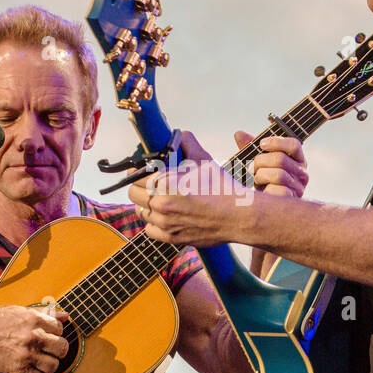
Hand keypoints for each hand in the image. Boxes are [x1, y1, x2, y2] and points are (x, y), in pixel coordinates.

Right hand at [0, 304, 68, 372]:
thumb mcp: (20, 311)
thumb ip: (43, 313)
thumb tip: (64, 315)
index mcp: (34, 320)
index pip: (60, 328)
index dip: (56, 331)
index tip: (50, 334)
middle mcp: (32, 337)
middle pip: (62, 347)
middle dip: (60, 348)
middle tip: (53, 349)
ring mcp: (26, 354)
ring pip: (54, 364)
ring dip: (52, 364)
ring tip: (46, 361)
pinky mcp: (18, 369)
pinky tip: (41, 372)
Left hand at [128, 132, 255, 246]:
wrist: (238, 216)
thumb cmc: (223, 188)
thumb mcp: (204, 159)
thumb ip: (187, 142)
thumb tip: (178, 135)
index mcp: (165, 182)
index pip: (135, 175)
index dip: (138, 171)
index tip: (142, 170)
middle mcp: (162, 204)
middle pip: (133, 194)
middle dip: (140, 186)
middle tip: (149, 183)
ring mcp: (165, 223)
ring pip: (140, 211)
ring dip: (146, 204)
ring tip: (159, 199)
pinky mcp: (171, 237)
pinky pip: (149, 230)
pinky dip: (153, 223)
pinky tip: (165, 216)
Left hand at [234, 130, 307, 199]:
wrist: (265, 206)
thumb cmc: (263, 180)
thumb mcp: (258, 162)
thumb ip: (251, 147)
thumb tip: (239, 134)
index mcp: (297, 159)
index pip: (294, 144)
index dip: (277, 142)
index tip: (261, 144)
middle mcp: (302, 172)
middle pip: (280, 158)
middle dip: (260, 162)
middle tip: (252, 167)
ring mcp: (299, 187)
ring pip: (279, 174)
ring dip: (261, 176)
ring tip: (257, 179)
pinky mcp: (292, 200)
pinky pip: (279, 190)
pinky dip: (266, 190)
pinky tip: (263, 191)